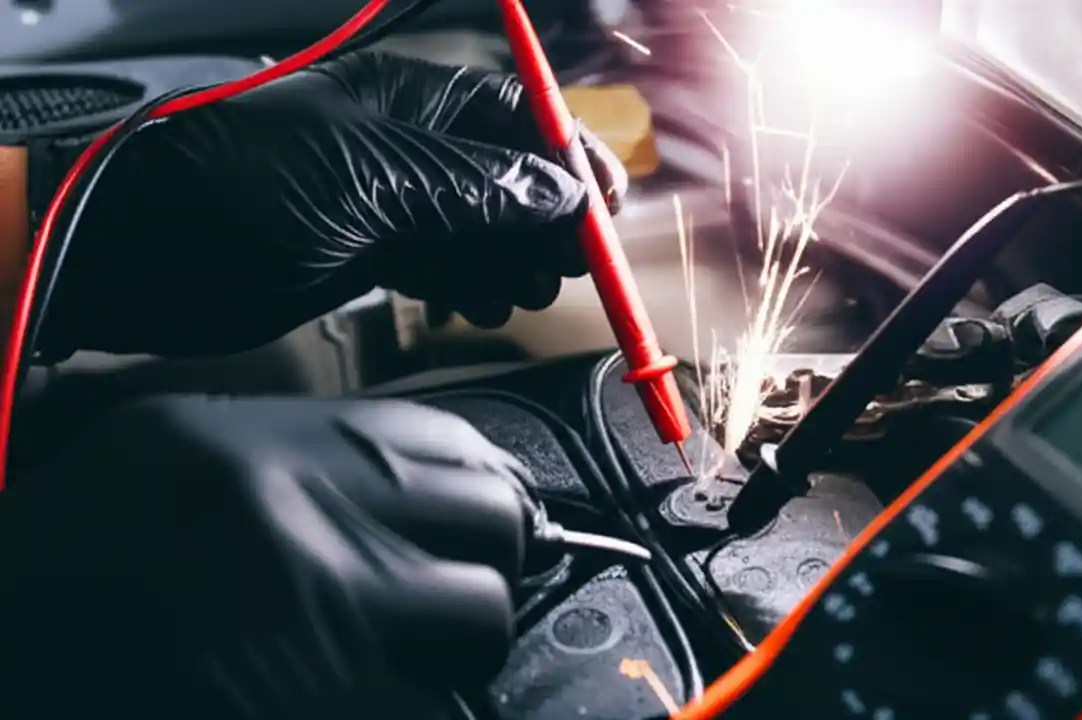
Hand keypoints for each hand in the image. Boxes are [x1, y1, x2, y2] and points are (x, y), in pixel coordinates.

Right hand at [0, 396, 533, 716]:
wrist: (16, 609)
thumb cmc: (97, 530)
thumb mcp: (191, 443)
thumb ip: (318, 452)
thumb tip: (435, 478)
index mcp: (286, 443)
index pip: (463, 446)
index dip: (486, 486)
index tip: (475, 517)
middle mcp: (320, 516)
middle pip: (496, 522)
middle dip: (486, 559)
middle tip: (446, 587)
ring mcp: (329, 616)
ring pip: (481, 618)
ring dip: (462, 639)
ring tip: (407, 649)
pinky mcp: (325, 701)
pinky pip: (430, 698)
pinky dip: (421, 694)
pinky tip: (378, 685)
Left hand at [35, 52, 627, 355]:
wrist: (142, 251)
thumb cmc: (237, 187)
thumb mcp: (372, 179)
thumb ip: (473, 188)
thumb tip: (559, 194)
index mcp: (412, 102)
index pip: (520, 118)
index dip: (569, 160)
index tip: (605, 210)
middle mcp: (408, 148)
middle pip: (509, 178)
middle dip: (546, 222)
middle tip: (565, 266)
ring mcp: (388, 202)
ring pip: (481, 228)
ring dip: (510, 261)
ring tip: (514, 291)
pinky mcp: (368, 252)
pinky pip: (443, 264)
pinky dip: (466, 285)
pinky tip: (469, 303)